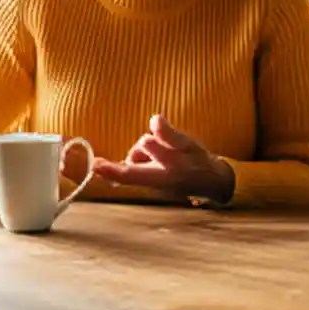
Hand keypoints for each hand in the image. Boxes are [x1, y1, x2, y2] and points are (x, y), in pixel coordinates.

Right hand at [92, 115, 233, 202]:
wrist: (213, 178)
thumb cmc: (179, 180)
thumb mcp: (155, 184)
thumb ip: (133, 174)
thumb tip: (101, 166)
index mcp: (157, 183)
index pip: (129, 177)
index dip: (110, 171)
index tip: (96, 165)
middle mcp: (167, 170)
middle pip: (136, 152)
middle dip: (138, 153)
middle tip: (148, 159)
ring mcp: (177, 154)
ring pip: (146, 140)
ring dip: (149, 144)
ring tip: (162, 149)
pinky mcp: (184, 140)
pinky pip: (159, 125)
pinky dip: (157, 125)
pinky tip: (159, 126)